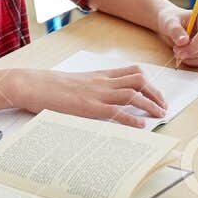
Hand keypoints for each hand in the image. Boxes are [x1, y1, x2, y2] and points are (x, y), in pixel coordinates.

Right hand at [14, 66, 166, 127]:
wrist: (33, 85)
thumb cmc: (50, 86)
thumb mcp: (76, 82)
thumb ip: (91, 87)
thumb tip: (101, 98)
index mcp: (99, 74)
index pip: (131, 71)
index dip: (149, 81)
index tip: (156, 93)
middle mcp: (102, 81)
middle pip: (139, 79)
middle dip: (155, 92)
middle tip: (163, 106)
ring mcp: (97, 93)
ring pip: (133, 93)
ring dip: (150, 104)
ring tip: (159, 115)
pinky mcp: (90, 107)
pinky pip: (117, 111)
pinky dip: (132, 118)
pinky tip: (141, 126)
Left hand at [155, 4, 197, 69]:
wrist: (170, 26)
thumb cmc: (170, 21)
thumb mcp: (168, 22)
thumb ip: (175, 30)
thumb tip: (183, 42)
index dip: (194, 45)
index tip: (178, 50)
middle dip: (192, 53)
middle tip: (176, 51)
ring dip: (192, 59)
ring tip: (179, 52)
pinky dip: (194, 62)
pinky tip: (185, 56)